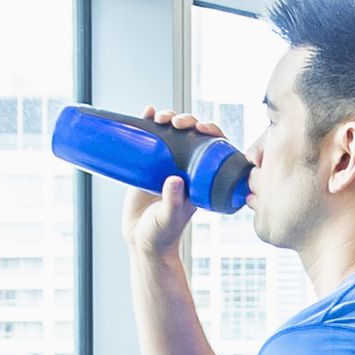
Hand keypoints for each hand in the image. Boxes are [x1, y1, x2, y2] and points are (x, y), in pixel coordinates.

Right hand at [122, 108, 228, 260]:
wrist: (141, 241)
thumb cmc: (161, 234)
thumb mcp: (168, 217)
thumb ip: (173, 201)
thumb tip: (174, 179)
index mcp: (201, 178)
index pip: (213, 148)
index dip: (211, 131)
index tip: (200, 127)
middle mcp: (186, 167)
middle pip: (192, 134)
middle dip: (187, 121)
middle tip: (176, 123)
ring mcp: (166, 164)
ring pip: (172, 132)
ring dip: (169, 118)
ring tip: (159, 117)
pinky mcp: (147, 165)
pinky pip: (150, 139)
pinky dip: (149, 123)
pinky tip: (146, 113)